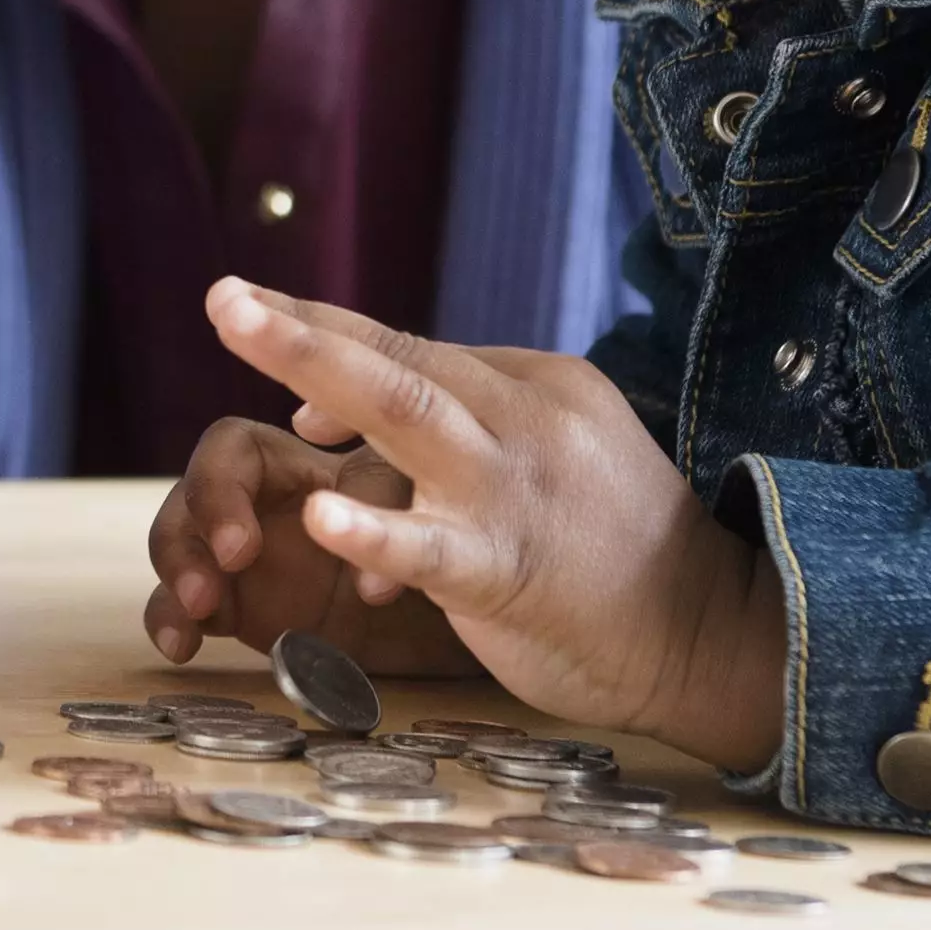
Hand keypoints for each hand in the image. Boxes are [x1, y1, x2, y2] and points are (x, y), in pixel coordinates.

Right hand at [142, 420, 475, 675]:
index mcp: (310, 464)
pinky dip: (169, 619)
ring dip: (178, 564)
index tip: (240, 536)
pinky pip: (184, 607)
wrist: (477, 613)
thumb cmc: (456, 540)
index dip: (226, 479)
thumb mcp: (432, 516)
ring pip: (179, 539)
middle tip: (232, 561)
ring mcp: (246, 557)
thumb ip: (387, 503)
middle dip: (199, 519)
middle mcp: (267, 502)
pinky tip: (180, 646)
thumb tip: (344, 539)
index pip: (242, 446)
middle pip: (199, 485)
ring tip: (196, 609)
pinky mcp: (241, 610)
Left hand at [202, 275, 786, 764]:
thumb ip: (449, 429)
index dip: (323, 335)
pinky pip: (434, 546)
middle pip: (395, 357)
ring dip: (315, 370)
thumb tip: (320, 418)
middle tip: (222, 298)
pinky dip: (376, 531)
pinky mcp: (513, 568)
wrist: (708, 631)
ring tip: (241, 334)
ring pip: (404, 412)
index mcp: (531, 385)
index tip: (250, 317)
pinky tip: (321, 521)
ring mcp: (515, 489)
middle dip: (301, 327)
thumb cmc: (612, 548)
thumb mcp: (545, 455)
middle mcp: (523, 417)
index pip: (408, 346)